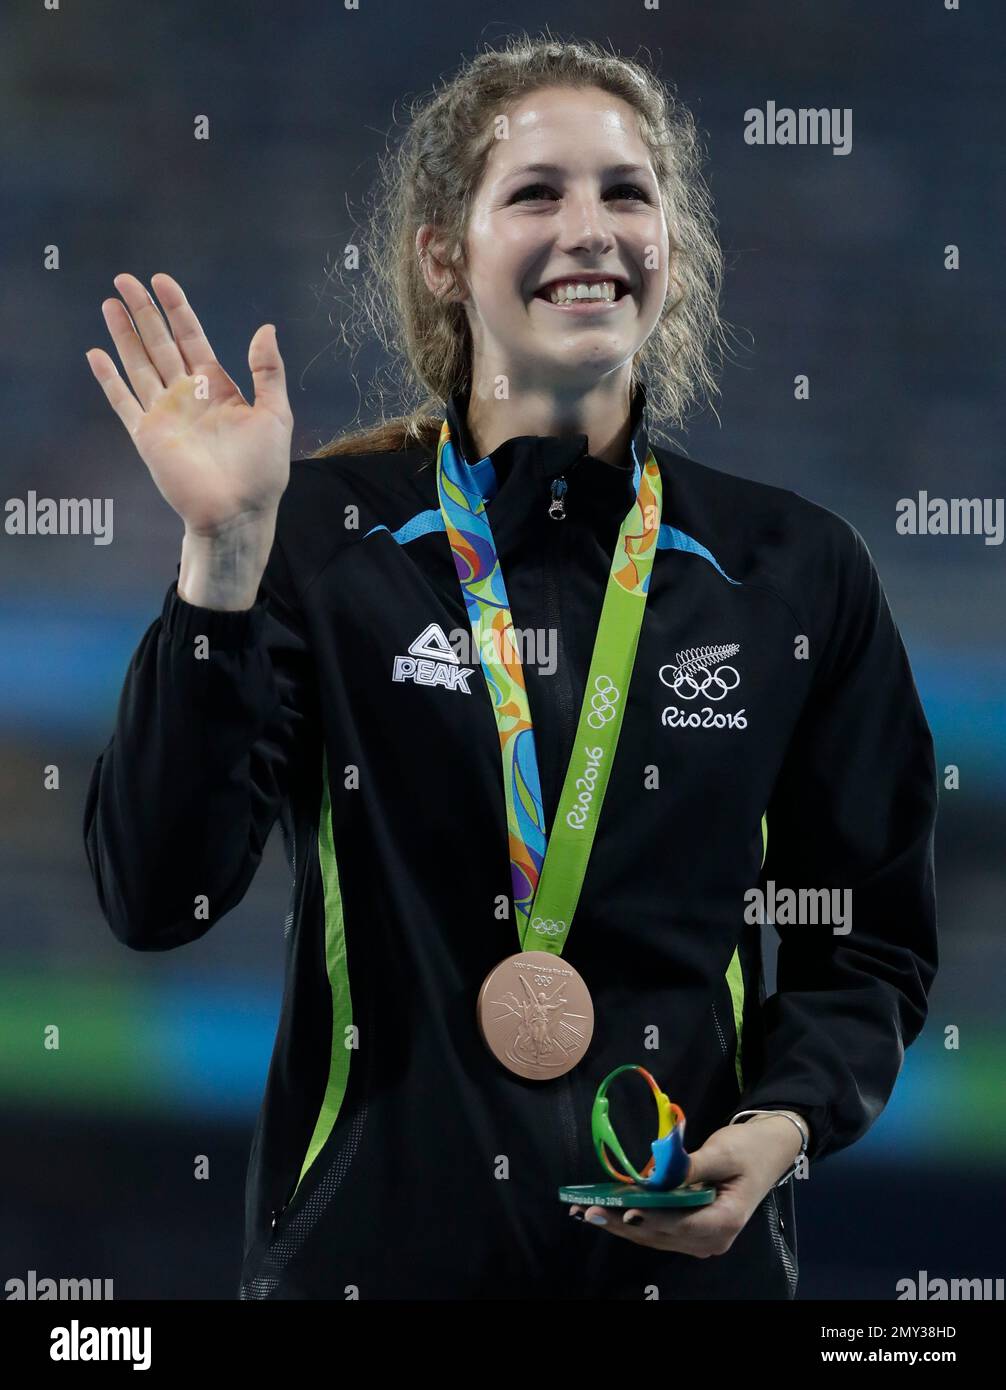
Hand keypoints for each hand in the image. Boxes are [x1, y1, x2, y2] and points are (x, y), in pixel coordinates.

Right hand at [85, 272, 292, 537]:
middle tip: (125, 279)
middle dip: (144, 311)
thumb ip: (268, 372)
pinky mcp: (148, 436)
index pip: (191, 337)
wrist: (238, 512)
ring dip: (124, 335)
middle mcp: (187, 395)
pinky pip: (123, 402)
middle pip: (159, 343)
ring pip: (139, 364)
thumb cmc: (262, 470)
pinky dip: (109, 379)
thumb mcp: (275, 415)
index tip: (162, 280)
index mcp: (217, 386)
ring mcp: (165, 413)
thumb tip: (265, 329)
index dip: (177, 308)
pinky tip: (96, 354)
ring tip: (110, 304)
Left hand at [568, 1112, 802, 1256]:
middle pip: (662, 1235)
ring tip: (587, 1213)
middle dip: (623, 1224)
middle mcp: (713, 1239)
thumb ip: (690, 1166)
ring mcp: (702, 1239)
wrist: (767, 1151)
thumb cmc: (748, 1148)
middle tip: (588, 1211)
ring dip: (620, 1225)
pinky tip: (607, 1212)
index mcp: (727, 1220)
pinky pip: (658, 1230)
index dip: (652, 1219)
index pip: (683, 1224)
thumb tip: (659, 1173)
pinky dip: (632, 1222)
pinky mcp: (691, 1231)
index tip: (626, 1211)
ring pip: (655, 1237)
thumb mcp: (723, 1151)